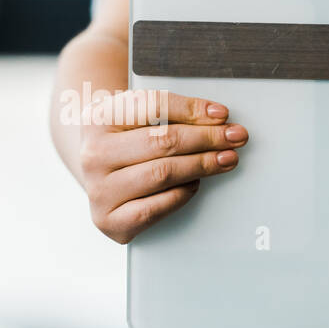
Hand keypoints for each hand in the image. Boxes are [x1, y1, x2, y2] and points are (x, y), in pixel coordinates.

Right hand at [79, 89, 245, 243]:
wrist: (97, 171)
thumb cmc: (124, 139)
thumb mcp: (137, 114)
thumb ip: (171, 111)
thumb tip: (215, 118)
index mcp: (98, 118)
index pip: (153, 107)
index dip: (192, 109)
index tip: (222, 115)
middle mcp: (93, 154)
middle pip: (161, 142)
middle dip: (206, 139)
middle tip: (234, 138)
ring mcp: (98, 190)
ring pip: (161, 174)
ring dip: (201, 166)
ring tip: (225, 159)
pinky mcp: (109, 220)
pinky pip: (154, 209)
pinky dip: (181, 195)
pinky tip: (194, 183)